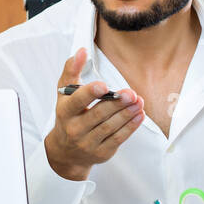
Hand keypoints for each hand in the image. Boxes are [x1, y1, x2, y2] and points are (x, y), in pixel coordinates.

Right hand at [44, 48, 144, 180]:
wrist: (66, 151)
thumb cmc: (68, 116)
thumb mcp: (64, 94)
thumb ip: (72, 70)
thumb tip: (82, 51)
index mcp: (65, 112)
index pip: (77, 101)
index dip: (90, 93)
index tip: (103, 86)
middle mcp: (74, 129)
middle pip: (98, 114)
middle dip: (116, 103)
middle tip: (131, 93)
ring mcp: (88, 143)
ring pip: (110, 127)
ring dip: (127, 114)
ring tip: (139, 102)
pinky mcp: (101, 152)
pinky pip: (118, 138)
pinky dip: (130, 127)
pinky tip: (139, 115)